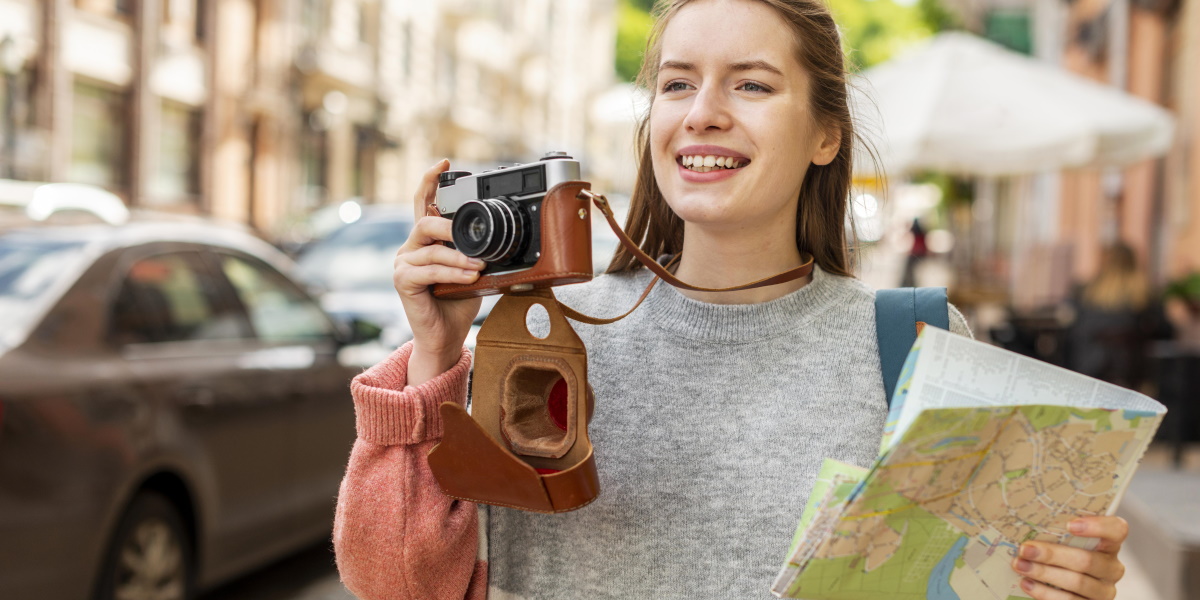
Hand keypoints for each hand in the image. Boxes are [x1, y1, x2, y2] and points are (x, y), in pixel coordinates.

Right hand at [394, 159, 484, 384]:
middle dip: (452, 226)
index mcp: (427, 240)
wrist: (446, 335)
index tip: (445, 164)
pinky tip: (468, 276)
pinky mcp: (403, 280)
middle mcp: (412, 247)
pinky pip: (429, 269)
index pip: (424, 203)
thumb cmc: (458, 302)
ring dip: (460, 256)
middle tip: (476, 239)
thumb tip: (506, 241)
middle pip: (426, 222)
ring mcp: (404, 263)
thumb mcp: (474, 270)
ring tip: (479, 266)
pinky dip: (452, 272)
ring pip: (432, 248)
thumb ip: (478, 251)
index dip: (431, 181)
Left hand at [1011, 516, 1127, 599]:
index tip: (1069, 525)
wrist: (1061, 586)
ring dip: (1044, 573)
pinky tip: (1027, 583)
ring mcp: (1104, 590)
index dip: (1097, 526)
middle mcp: (1112, 567)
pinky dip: (1045, 592)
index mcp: (1109, 544)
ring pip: (1078, 582)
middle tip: (1025, 549)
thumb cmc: (1059, 553)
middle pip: (1088, 560)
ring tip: (1020, 566)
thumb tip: (1025, 517)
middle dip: (1052, 554)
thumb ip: (1055, 530)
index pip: (1117, 530)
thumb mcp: (1062, 540)